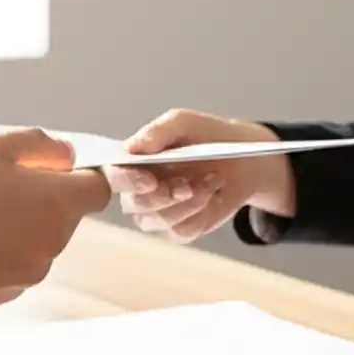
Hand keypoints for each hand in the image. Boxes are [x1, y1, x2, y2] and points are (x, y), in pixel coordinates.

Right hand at [0, 129, 110, 304]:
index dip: (80, 173)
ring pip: (41, 238)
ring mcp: (31, 272)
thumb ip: (39, 144)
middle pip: (66, 214)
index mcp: (55, 204)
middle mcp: (52, 243)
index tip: (53, 167)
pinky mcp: (9, 291)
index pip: (98, 188)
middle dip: (43, 196)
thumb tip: (67, 156)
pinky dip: (3, 249)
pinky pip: (18, 262)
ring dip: (22, 223)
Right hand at [103, 109, 296, 243]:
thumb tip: (131, 147)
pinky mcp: (179, 228)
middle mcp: (138, 191)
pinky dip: (200, 213)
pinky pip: (182, 231)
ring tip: (211, 180)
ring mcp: (157, 213)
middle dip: (165, 195)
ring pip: (160, 220)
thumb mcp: (183, 123)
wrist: (240, 157)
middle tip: (189, 184)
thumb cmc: (205, 137)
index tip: (150, 180)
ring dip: (189, 202)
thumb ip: (157, 132)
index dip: (126, 181)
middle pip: (135, 204)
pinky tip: (212, 194)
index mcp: (131, 164)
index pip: (113, 176)